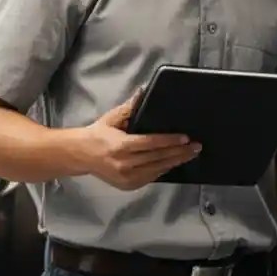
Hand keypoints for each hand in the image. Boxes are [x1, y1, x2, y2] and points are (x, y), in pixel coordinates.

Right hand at [79, 89, 200, 190]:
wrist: (80, 156)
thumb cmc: (98, 134)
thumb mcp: (112, 117)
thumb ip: (130, 106)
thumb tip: (144, 89)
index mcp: (120, 146)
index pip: (151, 143)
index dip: (170, 141)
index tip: (186, 138)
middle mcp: (124, 164)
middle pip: (158, 158)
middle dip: (180, 152)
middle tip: (196, 146)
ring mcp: (126, 177)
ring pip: (157, 169)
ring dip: (176, 161)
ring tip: (191, 154)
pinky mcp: (128, 185)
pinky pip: (151, 177)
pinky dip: (164, 169)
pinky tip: (175, 162)